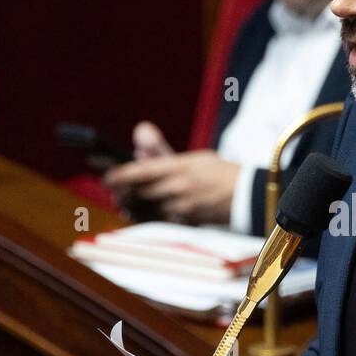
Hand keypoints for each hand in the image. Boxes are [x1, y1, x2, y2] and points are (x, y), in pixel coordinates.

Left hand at [105, 130, 239, 223]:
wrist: (247, 197)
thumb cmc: (219, 174)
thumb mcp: (193, 157)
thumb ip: (162, 151)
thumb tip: (139, 132)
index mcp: (180, 167)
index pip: (141, 171)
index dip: (120, 176)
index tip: (107, 177)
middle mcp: (179, 188)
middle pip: (140, 193)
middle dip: (124, 192)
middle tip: (115, 190)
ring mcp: (183, 208)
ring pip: (147, 209)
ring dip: (135, 206)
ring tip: (126, 201)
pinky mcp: (187, 223)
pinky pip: (160, 221)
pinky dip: (150, 217)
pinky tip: (146, 213)